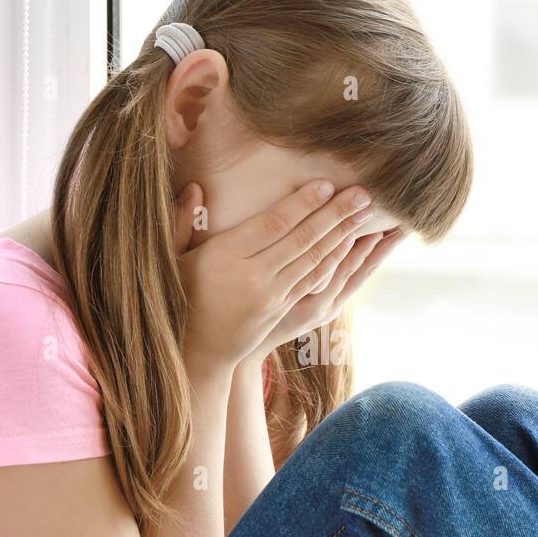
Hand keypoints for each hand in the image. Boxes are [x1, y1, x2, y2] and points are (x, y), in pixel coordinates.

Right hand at [174, 179, 374, 371]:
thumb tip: (194, 187)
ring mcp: (272, 297)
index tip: (326, 184)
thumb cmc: (178, 297)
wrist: (195, 351)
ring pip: (314, 261)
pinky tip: (351, 244)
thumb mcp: (171, 258)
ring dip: (343, 235)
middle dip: (335, 215)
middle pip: (302, 240)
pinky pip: (314, 281)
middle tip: (364, 193)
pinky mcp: (283, 309)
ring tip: (366, 213)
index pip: (272, 226)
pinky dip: (335, 261)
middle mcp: (254, 278)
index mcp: (225, 258)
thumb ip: (182, 222)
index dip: (302, 204)